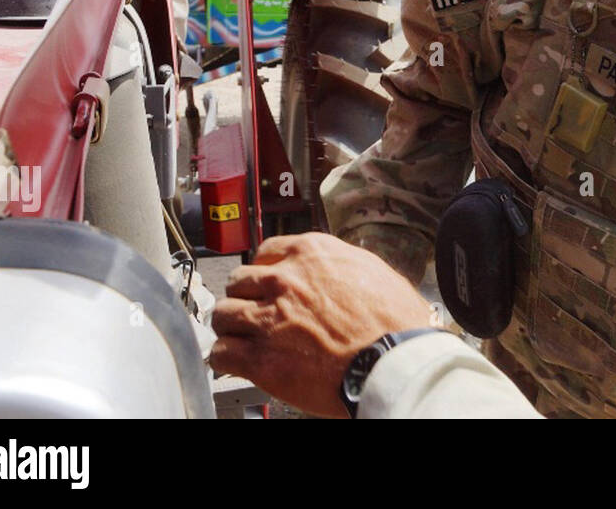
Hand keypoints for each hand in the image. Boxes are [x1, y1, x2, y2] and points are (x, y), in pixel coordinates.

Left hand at [209, 232, 437, 417]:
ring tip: (242, 339)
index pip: (265, 252)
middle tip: (254, 313)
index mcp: (311, 254)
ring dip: (231, 327)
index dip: (264, 272)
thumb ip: (338, 266)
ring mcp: (268, 318)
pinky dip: (226, 358)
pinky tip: (237, 363)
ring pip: (223, 314)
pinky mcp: (259, 358)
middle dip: (244, 298)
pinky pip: (221, 352)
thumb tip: (330, 273)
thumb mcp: (372, 271)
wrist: (393, 361)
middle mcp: (283, 280)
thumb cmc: (394, 321)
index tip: (266, 285)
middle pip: (238, 281)